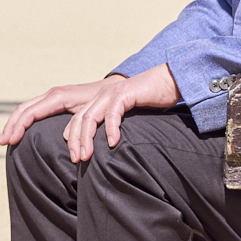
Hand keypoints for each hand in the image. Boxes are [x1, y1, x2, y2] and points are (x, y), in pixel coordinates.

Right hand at [0, 79, 111, 147]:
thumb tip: (66, 140)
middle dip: (11, 126)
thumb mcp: (92, 114)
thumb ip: (79, 125)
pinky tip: (20, 131)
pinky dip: (23, 119)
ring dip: (14, 123)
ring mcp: (52, 96)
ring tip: (7, 139)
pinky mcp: (55, 100)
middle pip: (23, 109)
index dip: (18, 127)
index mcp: (57, 97)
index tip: (10, 142)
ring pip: (26, 108)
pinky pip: (33, 109)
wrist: (113, 89)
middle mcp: (52, 94)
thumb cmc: (104, 104)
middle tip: (2, 143)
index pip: (30, 112)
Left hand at [62, 65, 180, 163]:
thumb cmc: (151, 102)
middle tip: (75, 159)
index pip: (77, 119)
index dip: (71, 137)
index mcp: (99, 100)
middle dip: (74, 141)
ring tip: (86, 156)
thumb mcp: (128, 115)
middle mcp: (102, 95)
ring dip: (86, 138)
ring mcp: (112, 93)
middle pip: (79, 119)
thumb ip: (116, 126)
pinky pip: (113, 113)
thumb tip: (109, 148)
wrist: (169, 81)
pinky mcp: (125, 93)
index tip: (73, 157)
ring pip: (90, 117)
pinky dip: (110, 129)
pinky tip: (112, 143)